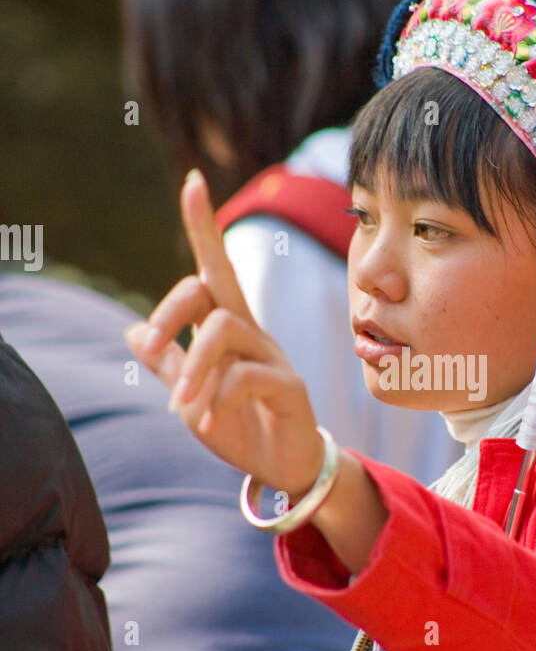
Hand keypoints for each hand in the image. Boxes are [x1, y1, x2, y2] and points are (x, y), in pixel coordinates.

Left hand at [124, 170, 322, 497]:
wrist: (282, 469)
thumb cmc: (238, 427)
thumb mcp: (190, 397)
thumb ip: (167, 365)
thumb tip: (131, 332)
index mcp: (228, 328)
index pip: (213, 268)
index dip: (203, 225)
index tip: (192, 181)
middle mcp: (252, 331)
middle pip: (209, 288)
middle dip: (168, 311)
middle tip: (148, 347)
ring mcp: (272, 355)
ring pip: (222, 330)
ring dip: (192, 370)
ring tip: (183, 408)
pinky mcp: (289, 385)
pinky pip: (245, 376)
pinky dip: (216, 399)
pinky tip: (209, 422)